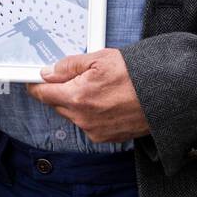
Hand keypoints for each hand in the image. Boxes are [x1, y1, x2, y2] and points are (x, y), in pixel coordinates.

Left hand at [27, 48, 150, 143]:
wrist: (163, 96)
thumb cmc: (136, 75)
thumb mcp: (99, 59)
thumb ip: (69, 66)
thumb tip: (48, 71)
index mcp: (77, 96)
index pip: (43, 93)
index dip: (36, 84)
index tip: (33, 80)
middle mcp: (82, 118)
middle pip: (57, 104)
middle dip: (62, 91)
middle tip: (78, 77)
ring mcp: (94, 130)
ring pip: (73, 114)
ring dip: (77, 103)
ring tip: (99, 89)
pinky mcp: (105, 137)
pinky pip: (88, 124)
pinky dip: (91, 113)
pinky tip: (106, 102)